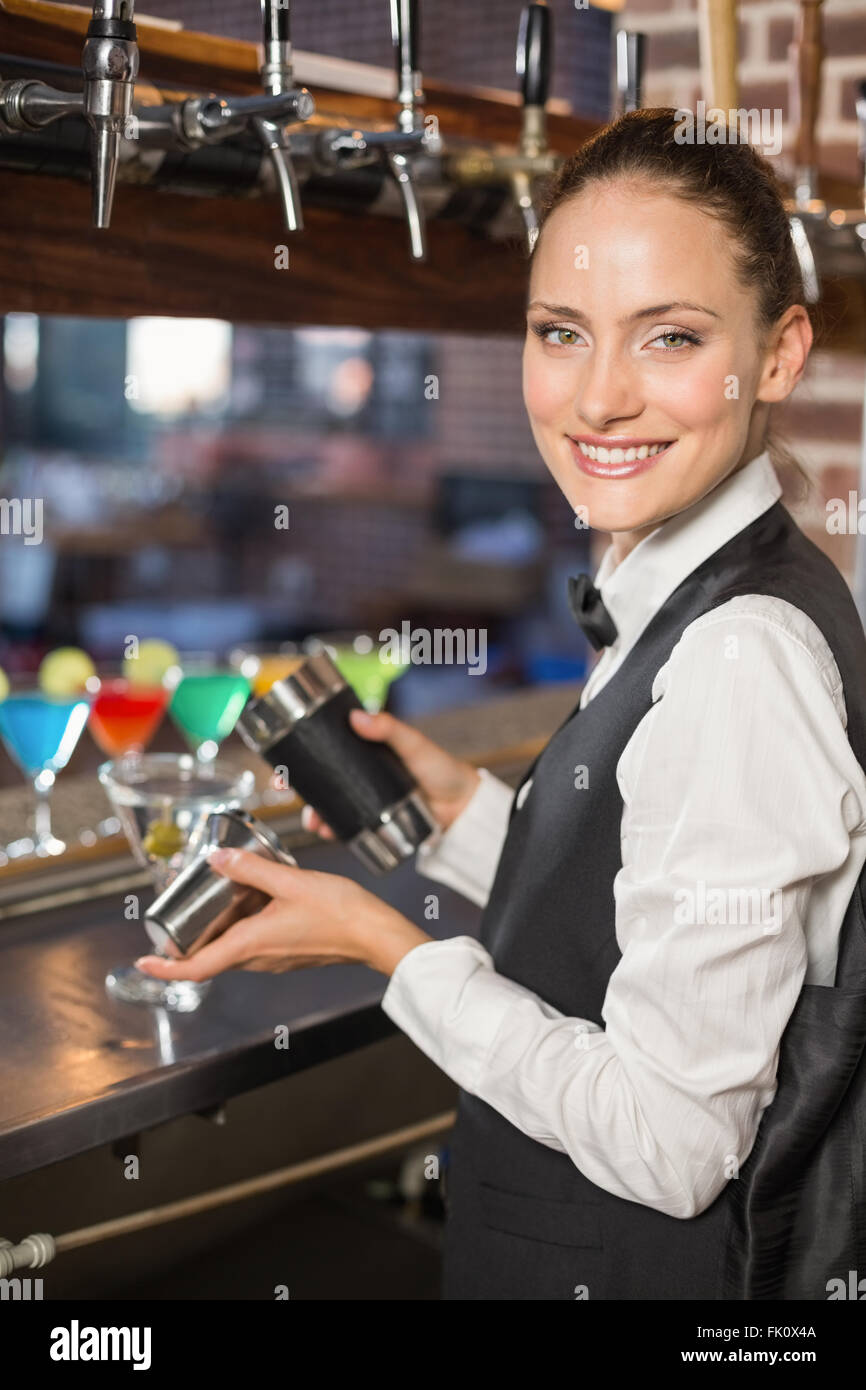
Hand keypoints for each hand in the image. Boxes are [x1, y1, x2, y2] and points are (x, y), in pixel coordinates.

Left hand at [134, 846, 432, 981]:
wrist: (375, 934)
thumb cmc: (340, 911)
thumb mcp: (290, 881)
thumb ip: (252, 869)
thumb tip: (217, 860)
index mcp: (251, 944)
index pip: (196, 968)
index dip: (165, 969)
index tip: (144, 962)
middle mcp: (258, 958)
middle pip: (210, 955)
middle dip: (189, 935)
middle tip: (179, 905)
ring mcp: (274, 958)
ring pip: (232, 947)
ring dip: (218, 926)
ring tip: (218, 894)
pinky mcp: (287, 953)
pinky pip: (253, 942)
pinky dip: (242, 924)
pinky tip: (254, 897)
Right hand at [301, 708, 480, 840]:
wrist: (461, 806)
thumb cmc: (441, 768)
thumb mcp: (414, 744)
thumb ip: (389, 728)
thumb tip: (358, 716)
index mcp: (364, 751)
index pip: (324, 749)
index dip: (299, 754)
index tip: (282, 759)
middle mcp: (358, 774)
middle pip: (318, 780)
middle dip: (296, 787)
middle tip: (283, 790)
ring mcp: (363, 798)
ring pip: (327, 805)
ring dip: (312, 812)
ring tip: (312, 819)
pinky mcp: (371, 821)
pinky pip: (344, 826)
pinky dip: (331, 829)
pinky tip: (326, 832)